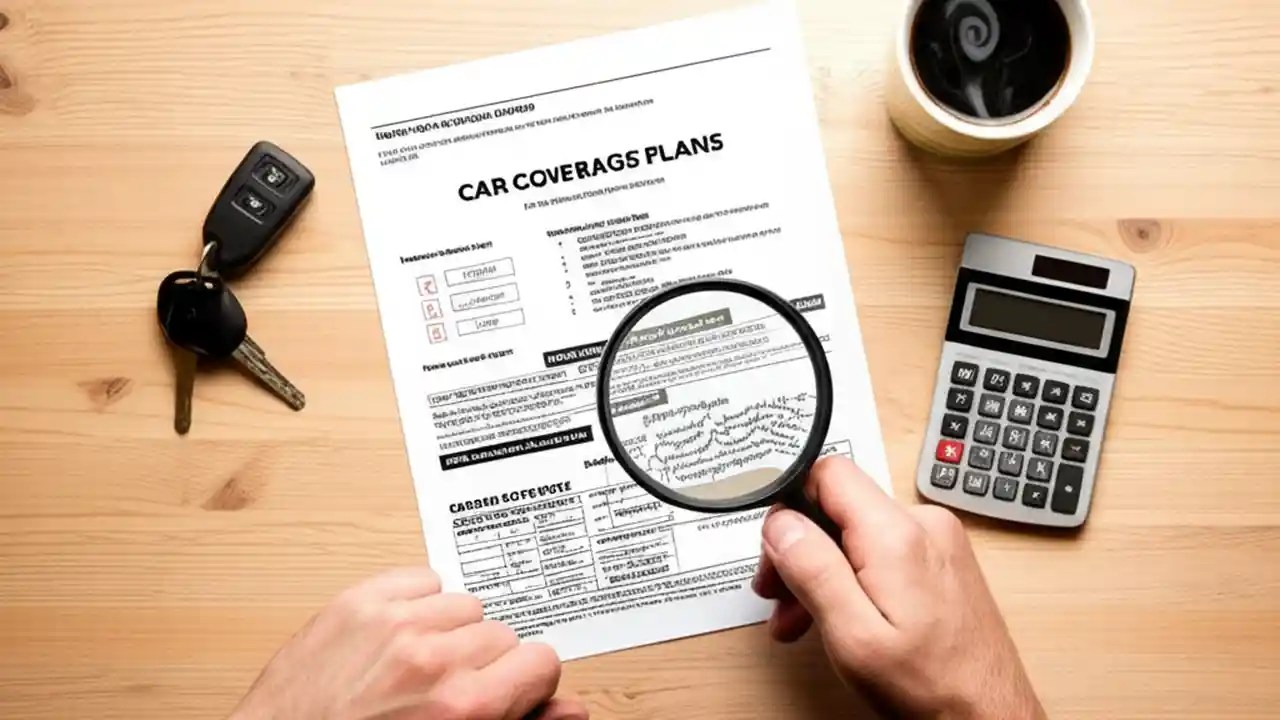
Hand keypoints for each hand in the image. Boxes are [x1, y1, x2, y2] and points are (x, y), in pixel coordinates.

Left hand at [230, 567, 587, 719]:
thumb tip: (573, 709)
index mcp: (464, 708)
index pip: (540, 660)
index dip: (523, 681)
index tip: (505, 691)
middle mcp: (431, 662)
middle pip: (502, 634)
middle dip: (482, 662)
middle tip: (447, 692)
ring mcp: (392, 626)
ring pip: (464, 604)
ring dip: (449, 631)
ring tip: (418, 666)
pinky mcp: (356, 605)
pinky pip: (421, 578)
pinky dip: (416, 602)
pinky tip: (400, 637)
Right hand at [752, 457, 1043, 719]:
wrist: (990, 718)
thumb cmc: (931, 688)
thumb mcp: (853, 636)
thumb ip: (814, 570)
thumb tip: (781, 522)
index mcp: (898, 535)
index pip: (828, 473)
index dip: (789, 505)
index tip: (772, 548)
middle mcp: (923, 525)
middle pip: (838, 507)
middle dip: (799, 548)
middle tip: (775, 593)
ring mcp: (937, 542)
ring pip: (856, 533)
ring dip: (821, 569)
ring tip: (799, 617)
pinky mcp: (941, 561)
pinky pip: (881, 550)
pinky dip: (852, 577)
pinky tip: (838, 614)